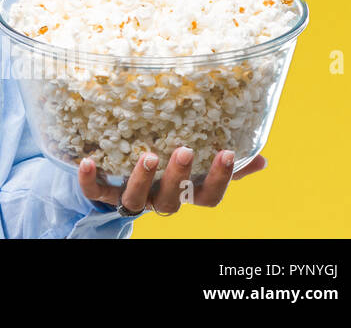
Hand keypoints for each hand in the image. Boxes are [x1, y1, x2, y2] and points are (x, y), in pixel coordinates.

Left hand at [78, 147, 267, 216]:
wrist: (115, 186)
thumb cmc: (165, 174)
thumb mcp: (195, 171)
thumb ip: (228, 166)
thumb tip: (262, 156)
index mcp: (184, 195)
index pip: (209, 196)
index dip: (220, 178)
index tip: (227, 152)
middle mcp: (158, 199)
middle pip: (172, 199)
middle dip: (179, 176)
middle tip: (184, 150)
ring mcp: (130, 198)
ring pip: (136, 199)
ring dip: (142, 178)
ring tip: (148, 156)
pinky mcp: (103, 193)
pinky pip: (94, 192)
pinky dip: (89, 179)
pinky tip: (88, 161)